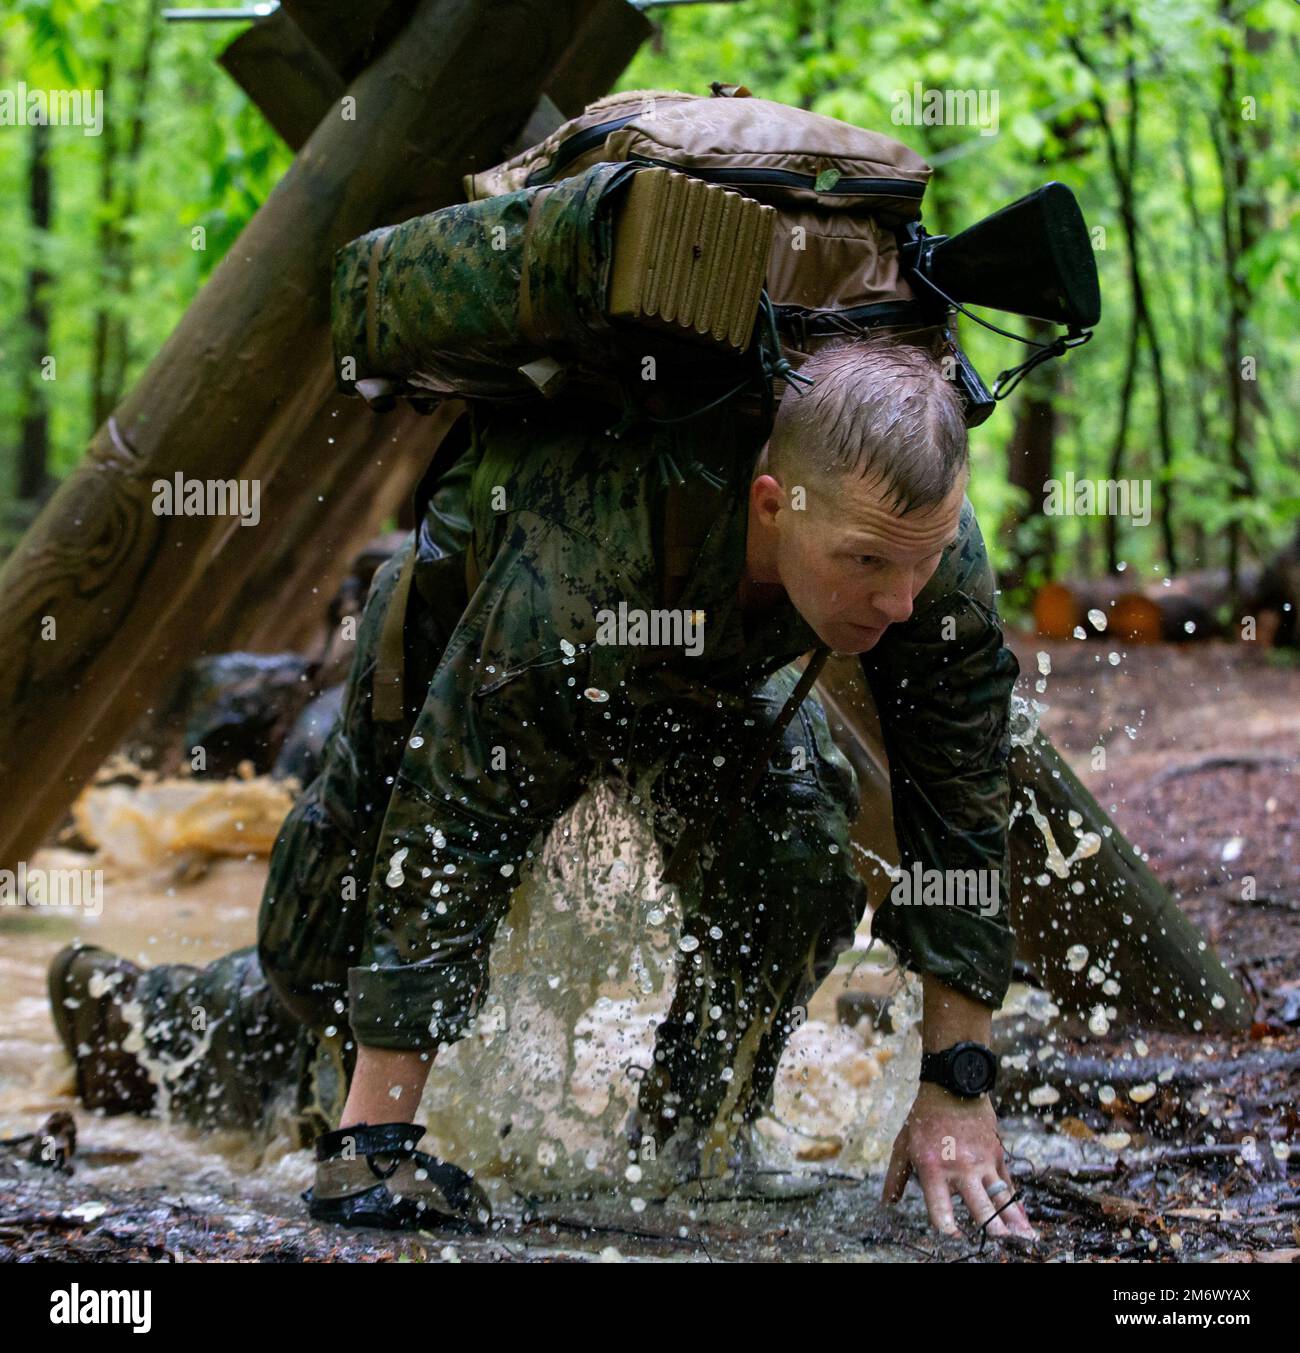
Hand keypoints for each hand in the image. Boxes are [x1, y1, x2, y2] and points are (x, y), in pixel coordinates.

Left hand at [882, 1081, 1036, 1239]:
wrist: (951, 1085)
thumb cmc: (923, 1119)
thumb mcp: (903, 1146)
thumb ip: (896, 1178)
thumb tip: (888, 1204)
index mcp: (932, 1168)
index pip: (941, 1208)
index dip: (947, 1227)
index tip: (954, 1235)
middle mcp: (959, 1168)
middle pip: (980, 1207)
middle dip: (993, 1229)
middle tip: (1002, 1244)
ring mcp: (981, 1161)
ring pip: (1001, 1197)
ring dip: (1014, 1220)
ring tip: (1026, 1239)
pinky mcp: (996, 1154)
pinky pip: (1008, 1183)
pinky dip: (1016, 1202)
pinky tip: (1024, 1219)